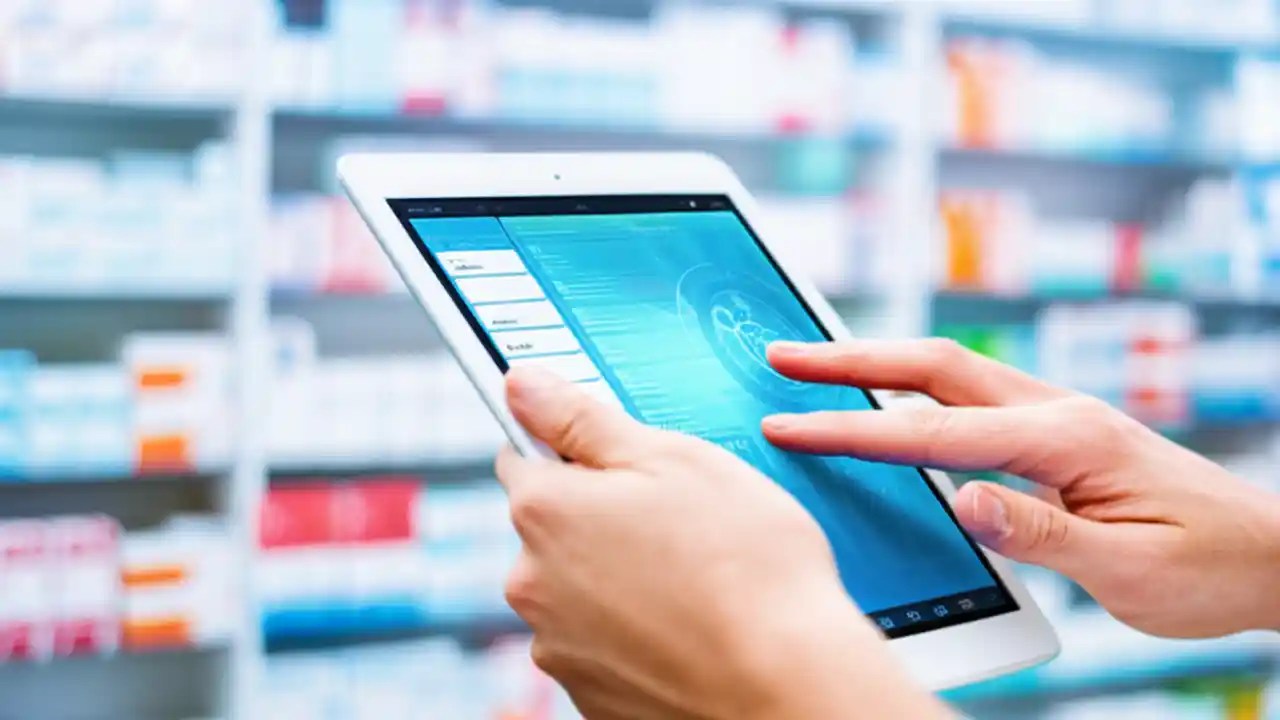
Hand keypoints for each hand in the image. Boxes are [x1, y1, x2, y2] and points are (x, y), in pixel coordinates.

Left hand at [496, 368, 948, 719]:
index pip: (523, 454)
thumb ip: (583, 419)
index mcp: (546, 510)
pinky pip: (601, 643)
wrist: (786, 688)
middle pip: (553, 526)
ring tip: (694, 579)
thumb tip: (521, 383)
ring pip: (577, 588)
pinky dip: (634, 632)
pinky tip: (689, 626)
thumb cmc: (747, 569)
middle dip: (601, 516)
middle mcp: (533, 582)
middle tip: (678, 519)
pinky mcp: (589, 695)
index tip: (614, 457)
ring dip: (617, 577)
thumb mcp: (674, 459)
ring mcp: (558, 646)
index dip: (573, 447)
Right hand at [763, 339, 1279, 638]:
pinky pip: (969, 397)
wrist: (1270, 554)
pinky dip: (914, 388)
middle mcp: (1056, 411)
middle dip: (850, 358)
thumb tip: (962, 500)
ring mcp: (1056, 415)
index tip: (790, 424)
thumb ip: (1039, 529)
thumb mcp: (1126, 568)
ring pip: (947, 372)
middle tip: (782, 353)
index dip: (852, 428)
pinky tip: (890, 398)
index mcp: (1065, 438)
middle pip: (931, 366)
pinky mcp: (1056, 432)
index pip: (933, 432)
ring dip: (878, 363)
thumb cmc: (1206, 565)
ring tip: (816, 365)